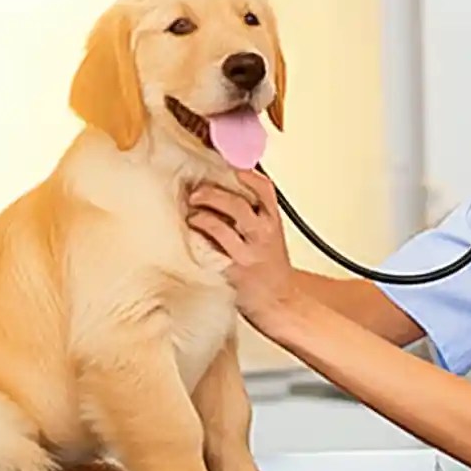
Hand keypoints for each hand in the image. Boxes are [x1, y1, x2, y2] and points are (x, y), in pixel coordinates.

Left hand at [186, 170, 299, 328]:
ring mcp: (247, 253)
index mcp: (273, 222)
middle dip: (212, 194)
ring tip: (192, 214)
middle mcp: (262, 234)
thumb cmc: (271, 269)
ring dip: (201, 215)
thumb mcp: (271, 236)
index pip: (263, 188)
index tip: (226, 168)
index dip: (244, 174)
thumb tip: (228, 189)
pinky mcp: (232, 270)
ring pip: (219, 225)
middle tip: (196, 193)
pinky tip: (192, 234)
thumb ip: (256, 214)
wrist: (279, 303)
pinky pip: (210, 248)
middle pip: (236, 203)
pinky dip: (199, 237)